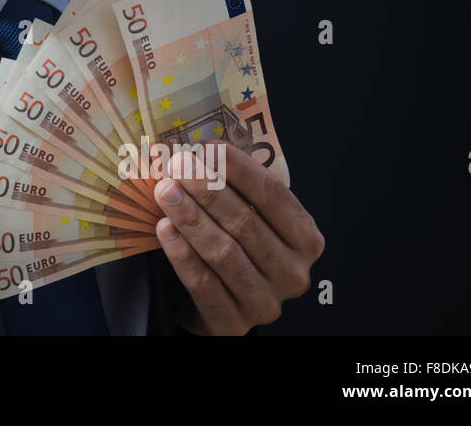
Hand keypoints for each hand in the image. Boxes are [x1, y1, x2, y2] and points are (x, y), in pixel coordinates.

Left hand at [153, 141, 323, 334]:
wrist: (227, 305)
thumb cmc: (239, 248)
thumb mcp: (250, 216)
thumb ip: (235, 187)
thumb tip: (199, 147)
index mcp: (305, 238)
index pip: (273, 195)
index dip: (239, 168)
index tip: (207, 146)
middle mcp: (293, 272)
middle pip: (246, 223)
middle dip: (207, 190)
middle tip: (177, 166)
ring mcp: (266, 301)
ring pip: (225, 253)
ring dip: (191, 218)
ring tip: (165, 191)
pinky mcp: (234, 323)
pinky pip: (205, 285)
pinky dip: (183, 256)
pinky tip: (165, 230)